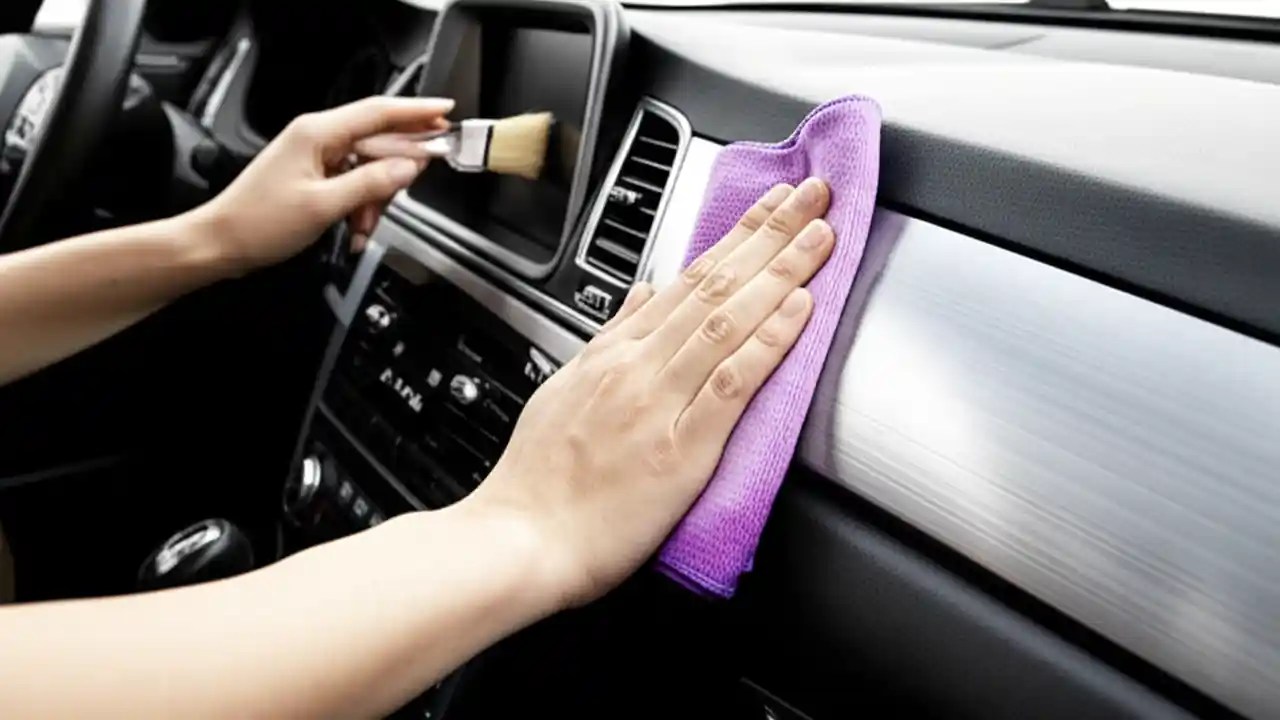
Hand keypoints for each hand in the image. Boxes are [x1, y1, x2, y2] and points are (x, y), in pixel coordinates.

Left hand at [192, 96, 453, 273]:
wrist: (221, 243)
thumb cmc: (259, 222)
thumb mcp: (324, 206)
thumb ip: (371, 183)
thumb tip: (409, 166)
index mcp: (318, 132)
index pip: (379, 112)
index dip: (417, 112)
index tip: (446, 114)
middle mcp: (317, 137)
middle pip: (378, 141)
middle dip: (396, 171)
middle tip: (407, 190)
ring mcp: (315, 156)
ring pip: (369, 167)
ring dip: (375, 199)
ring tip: (364, 227)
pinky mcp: (314, 175)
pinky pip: (352, 182)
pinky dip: (360, 206)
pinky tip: (356, 228)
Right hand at [469, 178, 832, 607]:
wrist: (521, 538)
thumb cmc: (539, 479)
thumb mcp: (566, 389)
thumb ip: (610, 339)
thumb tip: (643, 294)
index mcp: (615, 354)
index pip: (687, 280)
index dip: (735, 238)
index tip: (771, 208)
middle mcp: (639, 366)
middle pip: (714, 285)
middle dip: (769, 234)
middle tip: (812, 195)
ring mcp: (661, 402)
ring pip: (727, 319)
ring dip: (779, 271)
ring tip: (819, 235)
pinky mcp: (682, 448)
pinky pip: (731, 383)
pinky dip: (767, 341)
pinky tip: (797, 309)